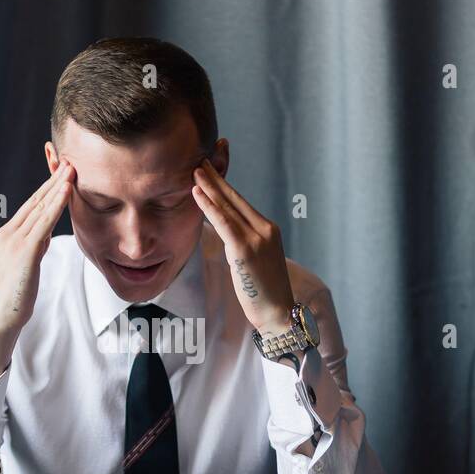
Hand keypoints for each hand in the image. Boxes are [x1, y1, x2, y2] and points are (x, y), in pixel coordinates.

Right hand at [0, 159, 75, 370]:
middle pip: (35, 201)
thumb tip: (45, 234)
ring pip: (40, 208)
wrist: (0, 318)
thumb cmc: (14, 298)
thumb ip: (34, 247)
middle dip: (53, 180)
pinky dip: (56, 204)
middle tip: (69, 161)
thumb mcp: (26, 266)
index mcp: (7, 236)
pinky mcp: (24, 251)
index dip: (47, 188)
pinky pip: (44, 222)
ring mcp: (14, 241)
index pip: (31, 207)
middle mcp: (8, 234)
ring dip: (58, 187)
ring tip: (72, 169)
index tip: (62, 173)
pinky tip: (67, 191)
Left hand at [191, 160, 296, 335]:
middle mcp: (264, 229)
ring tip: (195, 170)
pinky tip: (197, 193)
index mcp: (267, 229)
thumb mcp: (255, 262)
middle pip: (235, 198)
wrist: (279, 313)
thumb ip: (243, 244)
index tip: (211, 170)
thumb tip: (227, 235)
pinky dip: (209, 206)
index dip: (224, 185)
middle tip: (200, 159)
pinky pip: (223, 222)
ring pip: (228, 206)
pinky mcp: (245, 249)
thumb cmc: (263, 293)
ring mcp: (256, 238)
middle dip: (216, 178)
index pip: (241, 202)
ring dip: (209, 187)